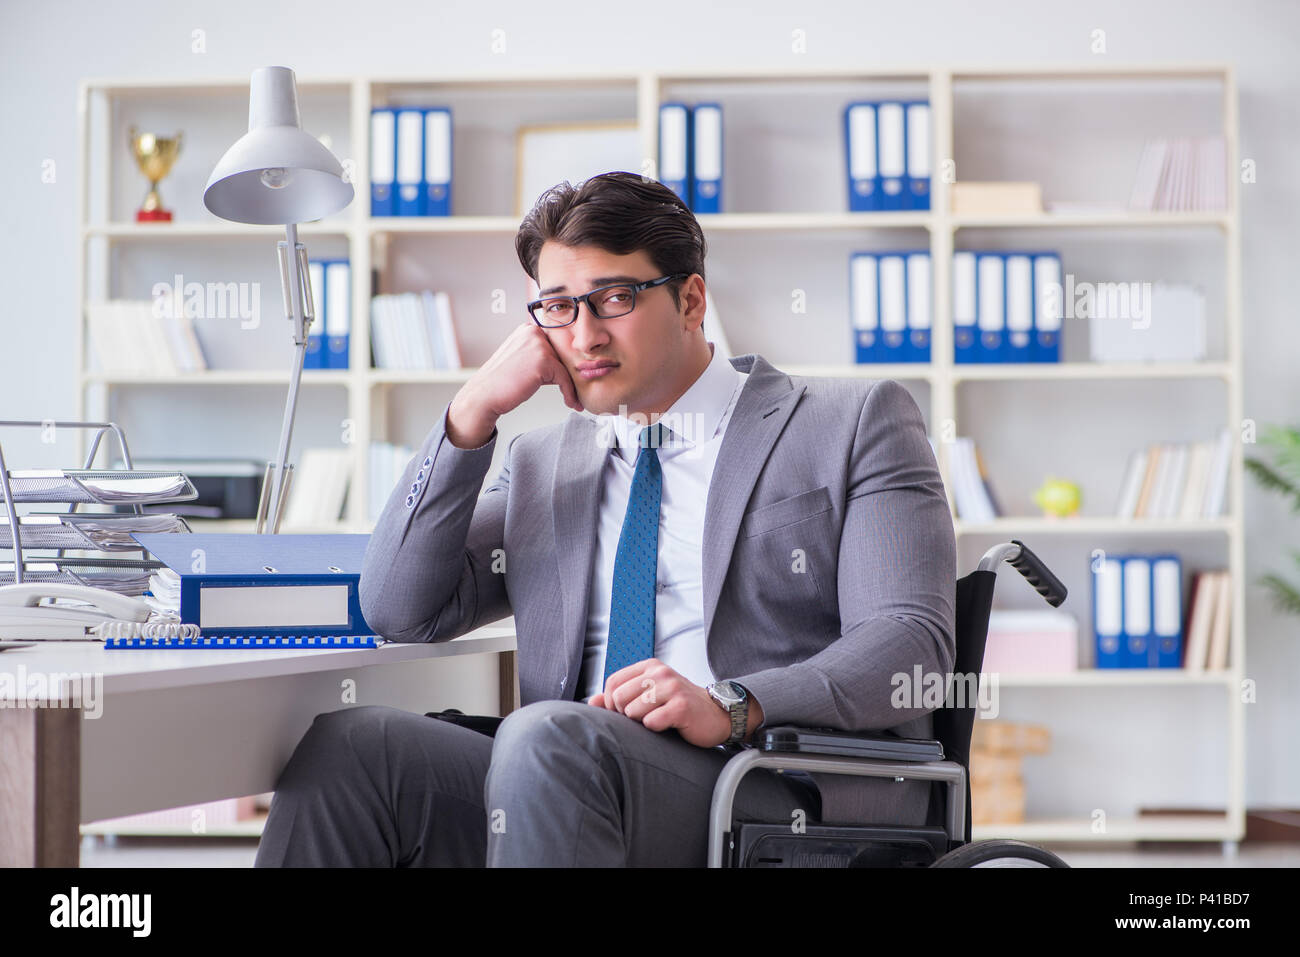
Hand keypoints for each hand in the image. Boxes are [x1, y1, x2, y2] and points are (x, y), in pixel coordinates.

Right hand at [447, 322, 583, 447]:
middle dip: (569, 374)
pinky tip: (571, 403)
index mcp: (528, 329)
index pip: (555, 345)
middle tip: (575, 391)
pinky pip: (564, 378)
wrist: (484, 396)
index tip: (572, 379)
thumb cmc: (501, 382)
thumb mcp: (522, 360)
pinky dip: (570, 393)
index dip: (564, 364)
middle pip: (562, 354)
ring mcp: (539, 345)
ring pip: (565, 367)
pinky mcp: (544, 361)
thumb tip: (567, 364)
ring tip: (573, 400)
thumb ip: (541, 356)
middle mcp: (533, 332)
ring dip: (571, 385)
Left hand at [586, 658, 732, 747]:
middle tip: (642, 720)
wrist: (717, 715)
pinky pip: (652, 722)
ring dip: (641, 723)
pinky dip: (655, 729)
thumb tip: (591, 702)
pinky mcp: (681, 707)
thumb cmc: (679, 706)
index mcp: (650, 667)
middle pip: (618, 697)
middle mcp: (660, 672)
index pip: (612, 682)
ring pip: (632, 711)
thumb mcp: (649, 695)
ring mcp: (672, 688)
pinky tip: (668, 726)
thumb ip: (620, 697)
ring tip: (657, 721)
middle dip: (625, 714)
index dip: (612, 702)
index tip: (625, 713)